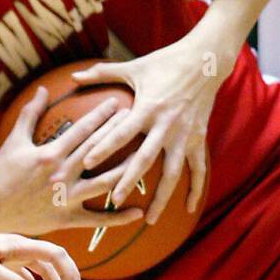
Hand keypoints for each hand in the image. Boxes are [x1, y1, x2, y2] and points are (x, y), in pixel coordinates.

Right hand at [0, 87, 147, 235]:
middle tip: (139, 119)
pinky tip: (137, 211)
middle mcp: (61, 175)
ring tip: (146, 157)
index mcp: (50, 154)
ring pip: (104, 182)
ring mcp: (66, 198)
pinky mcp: (66, 218)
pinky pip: (96, 219)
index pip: (82, 130)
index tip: (118, 102)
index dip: (101, 115)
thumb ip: (30, 114)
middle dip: (119, 133)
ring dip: (127, 169)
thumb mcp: (14, 141)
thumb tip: (44, 90)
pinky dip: (118, 217)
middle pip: (97, 151)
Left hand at [72, 38, 219, 223]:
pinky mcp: (199, 138)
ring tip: (150, 219)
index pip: (122, 132)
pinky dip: (196, 189)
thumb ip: (102, 73)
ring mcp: (185, 134)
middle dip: (128, 181)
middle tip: (113, 200)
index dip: (104, 148)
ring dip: (162, 197)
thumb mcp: (133, 67)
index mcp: (147, 107)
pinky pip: (199, 169)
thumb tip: (73, 75)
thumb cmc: (165, 62)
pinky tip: (189, 208)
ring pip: (173, 172)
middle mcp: (166, 124)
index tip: (85, 164)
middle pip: (145, 158)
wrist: (206, 60)